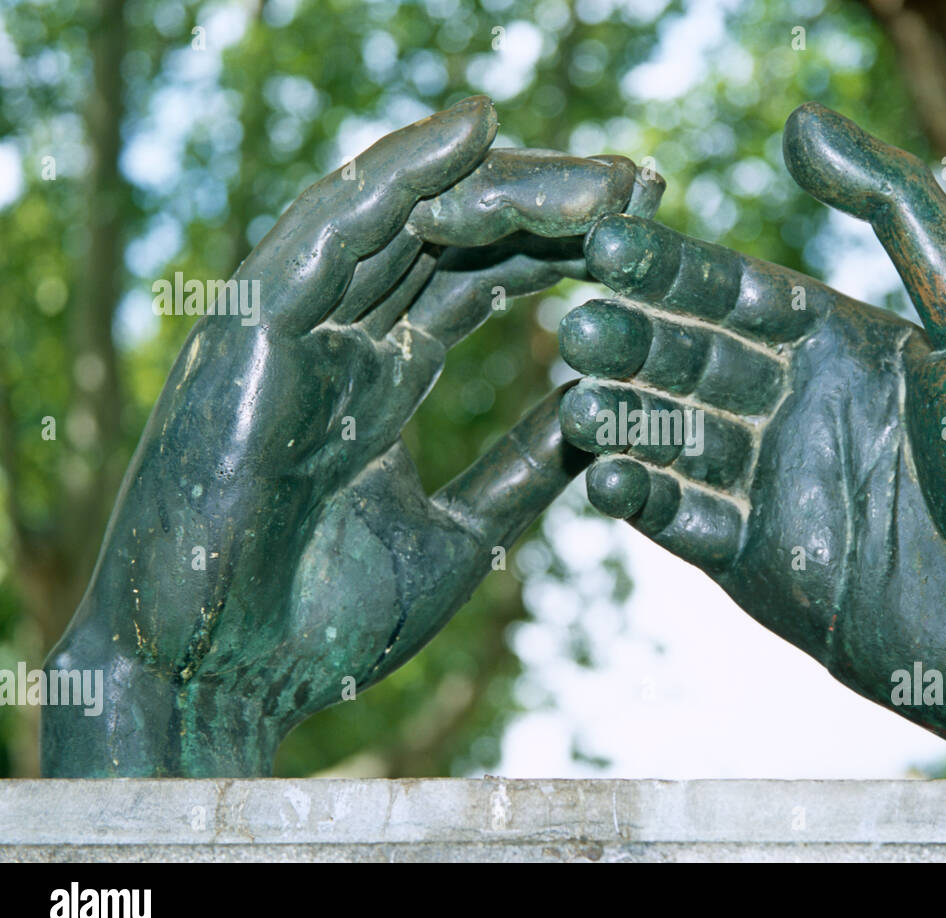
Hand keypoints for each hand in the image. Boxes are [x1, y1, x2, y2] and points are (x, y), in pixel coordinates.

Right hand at [42, 96, 661, 776]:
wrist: (227, 685)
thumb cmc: (324, 627)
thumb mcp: (458, 538)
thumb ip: (521, 474)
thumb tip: (600, 420)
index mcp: (378, 381)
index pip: (476, 281)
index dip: (558, 247)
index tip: (646, 230)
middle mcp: (339, 339)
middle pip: (451, 238)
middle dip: (549, 203)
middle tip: (648, 185)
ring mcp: (294, 331)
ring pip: (403, 218)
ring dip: (502, 182)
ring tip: (602, 171)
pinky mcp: (249, 331)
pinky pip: (329, 231)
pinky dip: (399, 177)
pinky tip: (476, 134)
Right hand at [558, 103, 945, 778]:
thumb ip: (897, 214)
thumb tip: (799, 121)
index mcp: (850, 342)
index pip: (737, 291)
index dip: (673, 266)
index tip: (608, 242)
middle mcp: (804, 406)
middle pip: (691, 358)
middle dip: (633, 339)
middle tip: (577, 325)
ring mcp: (778, 486)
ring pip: (675, 436)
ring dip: (622, 416)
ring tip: (578, 401)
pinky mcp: (761, 564)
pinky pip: (683, 519)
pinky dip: (642, 496)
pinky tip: (605, 475)